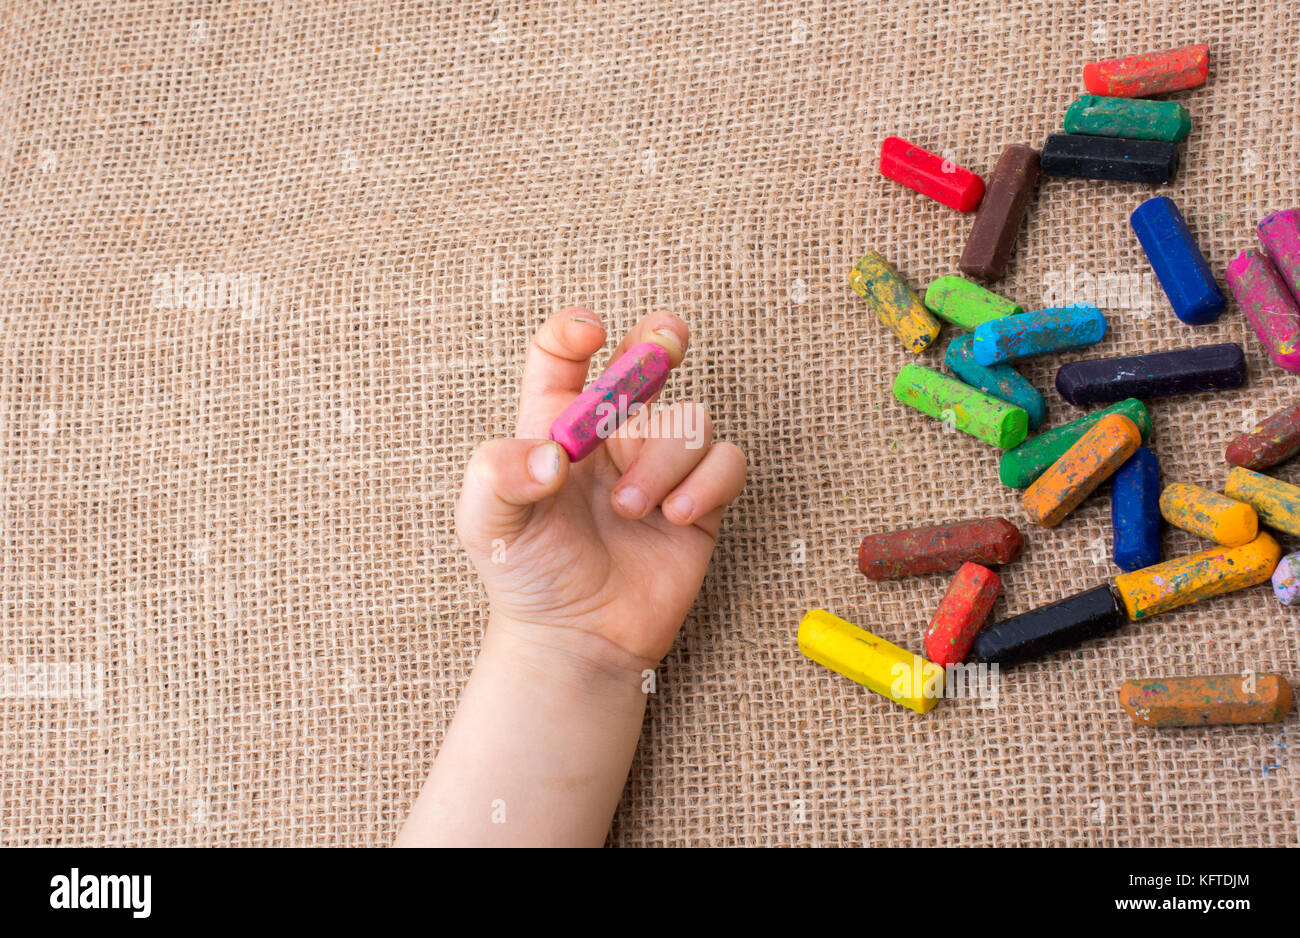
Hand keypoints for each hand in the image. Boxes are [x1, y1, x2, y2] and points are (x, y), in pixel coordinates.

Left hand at [455, 308, 745, 667]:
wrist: (575, 639)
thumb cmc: (526, 576)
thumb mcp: (487, 525)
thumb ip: (498, 476)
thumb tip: (553, 455)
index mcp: (555, 424)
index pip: (563, 354)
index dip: (575, 329)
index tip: (590, 333)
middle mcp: (610, 434)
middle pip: (645, 358)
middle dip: (661, 337)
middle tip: (667, 340)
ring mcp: (658, 464)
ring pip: (688, 419)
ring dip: (664, 459)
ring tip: (633, 510)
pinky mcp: (700, 499)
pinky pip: (726, 462)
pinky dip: (708, 482)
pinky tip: (676, 516)